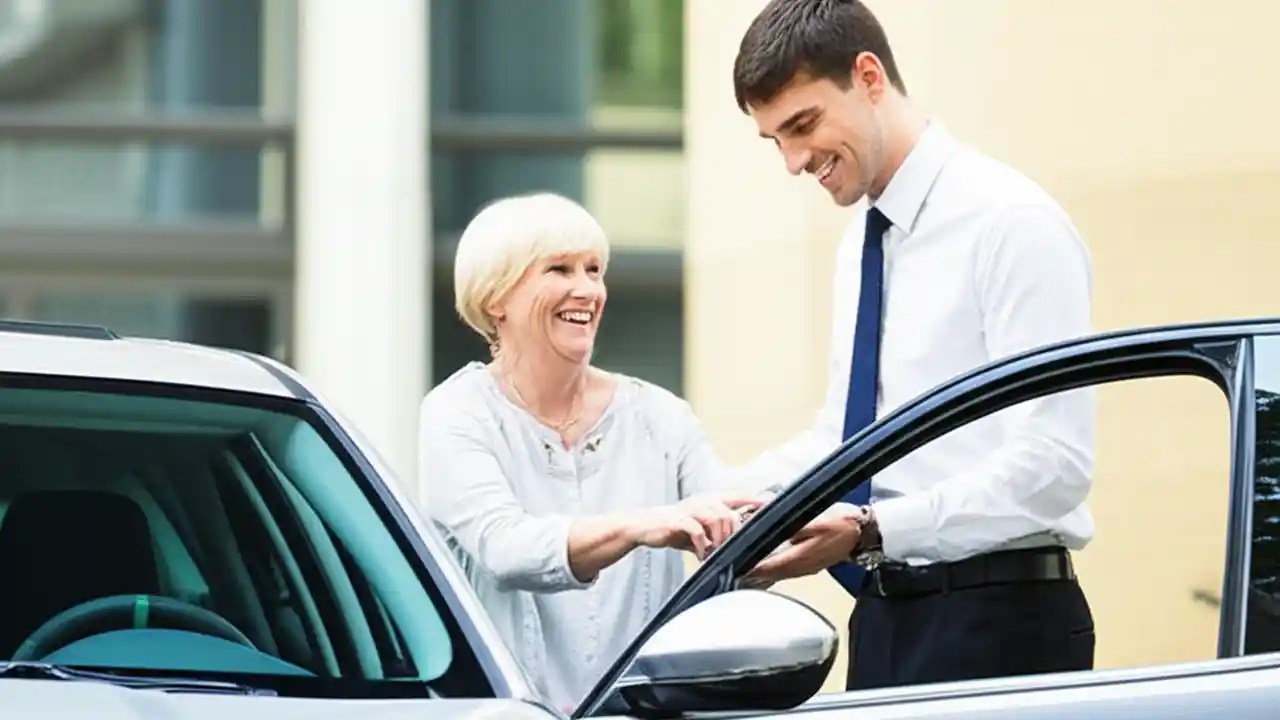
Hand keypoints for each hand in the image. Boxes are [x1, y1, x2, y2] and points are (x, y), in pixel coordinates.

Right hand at [629, 494, 763, 559]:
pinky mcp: (679, 520)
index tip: (768, 506)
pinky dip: (704, 545)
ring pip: (717, 519)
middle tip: (732, 550)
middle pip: (730, 513)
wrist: (646, 526)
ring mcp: (691, 509)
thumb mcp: (701, 530)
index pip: (738, 496)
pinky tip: (703, 555)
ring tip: (717, 553)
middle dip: (734, 534)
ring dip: (720, 540)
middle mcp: (703, 501)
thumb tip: (738, 548)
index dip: (754, 499)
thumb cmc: (675, 528)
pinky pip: (698, 531)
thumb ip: (718, 535)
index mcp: (711, 501)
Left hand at [744, 503, 861, 583]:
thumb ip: (790, 526)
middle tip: (734, 563)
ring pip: (777, 573)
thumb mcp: (815, 520)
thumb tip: (771, 528)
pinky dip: (773, 567)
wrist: (863, 533)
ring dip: (762, 569)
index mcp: (800, 557)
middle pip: (770, 574)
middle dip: (752, 569)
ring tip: (745, 562)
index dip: (750, 565)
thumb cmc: (842, 523)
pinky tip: (766, 560)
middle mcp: (801, 568)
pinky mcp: (810, 565)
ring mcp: (806, 568)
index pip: (768, 566)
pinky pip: (786, 570)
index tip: (734, 563)